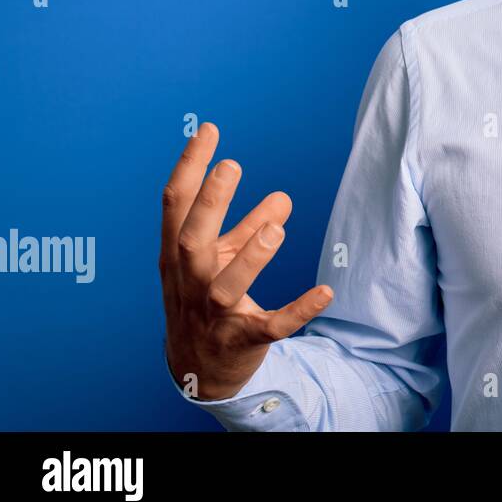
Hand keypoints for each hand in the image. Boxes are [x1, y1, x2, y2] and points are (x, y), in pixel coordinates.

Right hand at [159, 121, 333, 400]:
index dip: (189, 167)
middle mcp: (189, 282)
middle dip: (209, 204)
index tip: (208, 130)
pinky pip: (271, 327)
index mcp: (176, 255)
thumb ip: (249, 227)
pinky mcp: (242, 340)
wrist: (198, 370)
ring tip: (276, 229)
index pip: (175, 205)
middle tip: (232, 164)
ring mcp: (212, 314)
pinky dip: (298, 310)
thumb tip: (283, 198)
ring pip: (225, 285)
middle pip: (190, 240)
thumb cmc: (206, 299)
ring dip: (250, 256)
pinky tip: (326, 292)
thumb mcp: (221, 259)